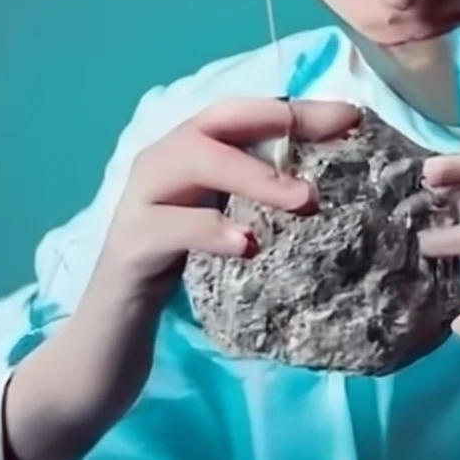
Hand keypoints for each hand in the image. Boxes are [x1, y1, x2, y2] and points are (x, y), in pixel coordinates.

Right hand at [4, 97, 361, 459]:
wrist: (104, 348)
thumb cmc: (175, 283)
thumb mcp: (223, 234)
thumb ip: (256, 205)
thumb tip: (329, 191)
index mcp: (184, 157)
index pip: (242, 116)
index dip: (297, 111)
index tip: (354, 115)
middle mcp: (158, 166)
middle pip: (217, 122)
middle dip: (280, 123)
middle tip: (340, 135)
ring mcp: (137, 204)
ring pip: (191, 161)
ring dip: (253, 173)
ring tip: (305, 199)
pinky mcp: (128, 250)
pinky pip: (170, 227)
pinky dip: (210, 229)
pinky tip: (247, 245)